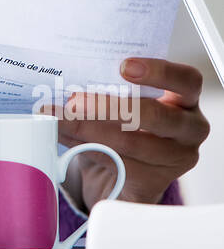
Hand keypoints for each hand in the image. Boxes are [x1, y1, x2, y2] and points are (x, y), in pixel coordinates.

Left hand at [38, 56, 209, 209]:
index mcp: (186, 98)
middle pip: (157, 116)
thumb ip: (111, 85)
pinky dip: (85, 148)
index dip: (160, 72)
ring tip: (58, 119)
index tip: (124, 67)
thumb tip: (66, 74)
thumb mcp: (129, 98)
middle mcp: (189, 128)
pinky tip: (65, 136)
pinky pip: (118, 164)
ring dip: (87, 130)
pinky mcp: (154, 181)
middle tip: (74, 101)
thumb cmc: (130, 121)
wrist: (129, 170)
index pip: (187, 81)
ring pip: (131, 144)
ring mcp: (176, 158)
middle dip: (109, 107)